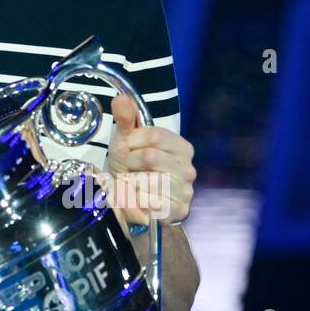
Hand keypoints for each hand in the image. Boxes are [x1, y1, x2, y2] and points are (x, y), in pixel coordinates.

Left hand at [100, 94, 195, 226]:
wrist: (125, 197)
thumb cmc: (129, 166)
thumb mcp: (125, 139)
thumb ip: (126, 118)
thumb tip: (121, 98)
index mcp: (182, 147)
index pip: (155, 135)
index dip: (133, 141)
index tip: (127, 148)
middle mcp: (188, 170)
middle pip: (150, 157)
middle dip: (130, 162)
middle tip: (127, 167)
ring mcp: (185, 192)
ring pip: (148, 180)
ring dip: (131, 182)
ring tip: (131, 182)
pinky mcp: (178, 212)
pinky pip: (150, 203)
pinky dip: (136, 200)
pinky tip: (137, 198)